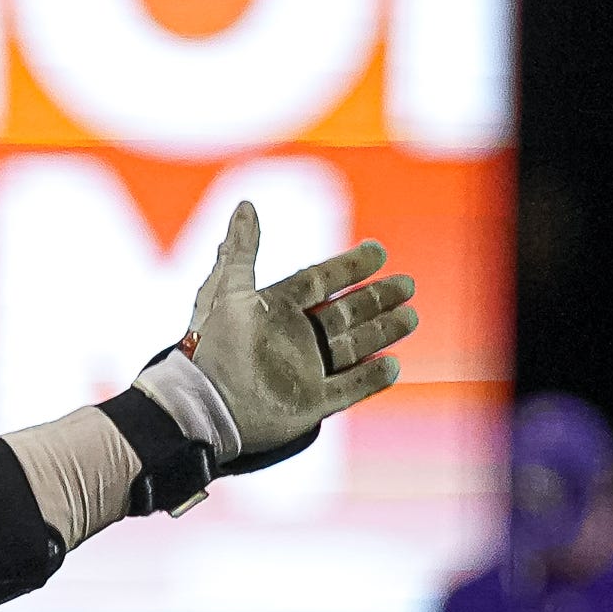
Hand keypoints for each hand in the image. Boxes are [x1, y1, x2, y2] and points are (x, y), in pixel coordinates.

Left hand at [145, 201, 418, 466]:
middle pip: (345, 313)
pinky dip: (370, 378)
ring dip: (382, 332)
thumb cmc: (209, 348)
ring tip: (410, 317)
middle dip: (377, 299)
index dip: (349, 266)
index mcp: (275, 309)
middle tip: (406, 284)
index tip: (378, 251)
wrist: (201, 406)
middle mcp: (294, 339)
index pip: (320, 280)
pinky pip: (349, 389)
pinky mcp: (311, 404)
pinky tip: (392, 365)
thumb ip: (240, 250)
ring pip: (354, 347)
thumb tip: (246, 205)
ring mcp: (304, 372)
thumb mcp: (223, 292)